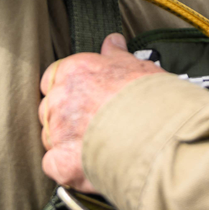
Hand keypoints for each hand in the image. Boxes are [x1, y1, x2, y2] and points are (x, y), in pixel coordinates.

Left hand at [40, 33, 165, 191]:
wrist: (159, 130)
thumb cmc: (150, 95)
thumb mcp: (135, 65)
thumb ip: (116, 54)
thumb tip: (113, 41)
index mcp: (73, 70)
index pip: (52, 79)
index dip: (68, 92)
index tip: (84, 100)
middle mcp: (59, 98)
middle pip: (49, 110)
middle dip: (67, 118)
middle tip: (95, 124)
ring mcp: (58, 131)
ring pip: (51, 138)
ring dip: (68, 143)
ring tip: (98, 146)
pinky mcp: (62, 162)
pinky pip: (53, 165)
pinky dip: (66, 168)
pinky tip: (87, 164)